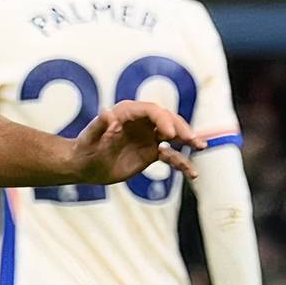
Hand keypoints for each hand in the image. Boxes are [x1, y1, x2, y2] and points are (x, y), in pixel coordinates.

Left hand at [74, 100, 206, 184]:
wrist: (84, 166)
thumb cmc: (84, 149)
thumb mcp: (89, 139)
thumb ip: (98, 126)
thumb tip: (108, 113)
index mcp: (127, 113)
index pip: (151, 111)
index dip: (163, 120)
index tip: (170, 135)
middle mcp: (141, 122)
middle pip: (167, 120)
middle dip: (181, 128)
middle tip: (192, 140)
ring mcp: (148, 137)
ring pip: (174, 136)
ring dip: (188, 140)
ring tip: (201, 146)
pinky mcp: (151, 153)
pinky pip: (171, 156)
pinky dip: (182, 163)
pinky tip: (192, 173)